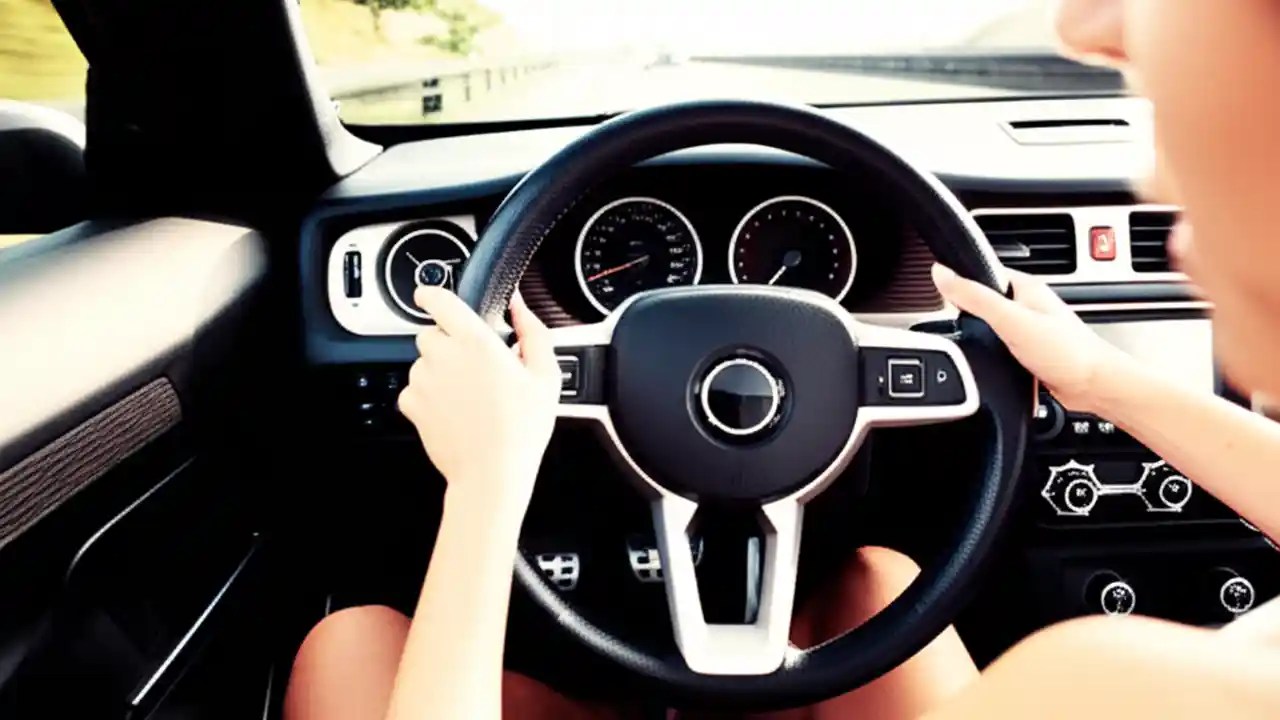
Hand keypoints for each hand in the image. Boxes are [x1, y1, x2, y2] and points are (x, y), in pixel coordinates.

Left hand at [397, 288, 561, 517]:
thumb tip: (520, 305)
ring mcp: (422, 380)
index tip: (432, 296)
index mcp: (475, 341)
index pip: (439, 298)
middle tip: (474, 367)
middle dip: (448, 343)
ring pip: (422, 362)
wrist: (492, 474)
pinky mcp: (410, 404)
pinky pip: (414, 390)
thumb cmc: (521, 429)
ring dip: (439, 371)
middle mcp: (443, 355)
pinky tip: (455, 412)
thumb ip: (532, 330)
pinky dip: (429, 396)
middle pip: (431, 333)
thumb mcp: (546, 375)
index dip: (432, 294)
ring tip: (468, 396)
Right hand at [931, 264, 1133, 412]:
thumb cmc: (1067, 351)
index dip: (962, 283)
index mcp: (1026, 287)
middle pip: (984, 303)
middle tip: (967, 330)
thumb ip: (974, 297)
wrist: (1094, 387)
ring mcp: (1031, 329)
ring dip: (985, 340)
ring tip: (985, 349)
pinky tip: (996, 364)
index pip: (983, 273)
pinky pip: (1002, 349)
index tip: (947, 298)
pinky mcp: (1031, 352)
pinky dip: (996, 357)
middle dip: (971, 317)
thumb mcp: (1010, 320)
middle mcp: (1029, 305)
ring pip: (993, 329)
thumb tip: (941, 274)